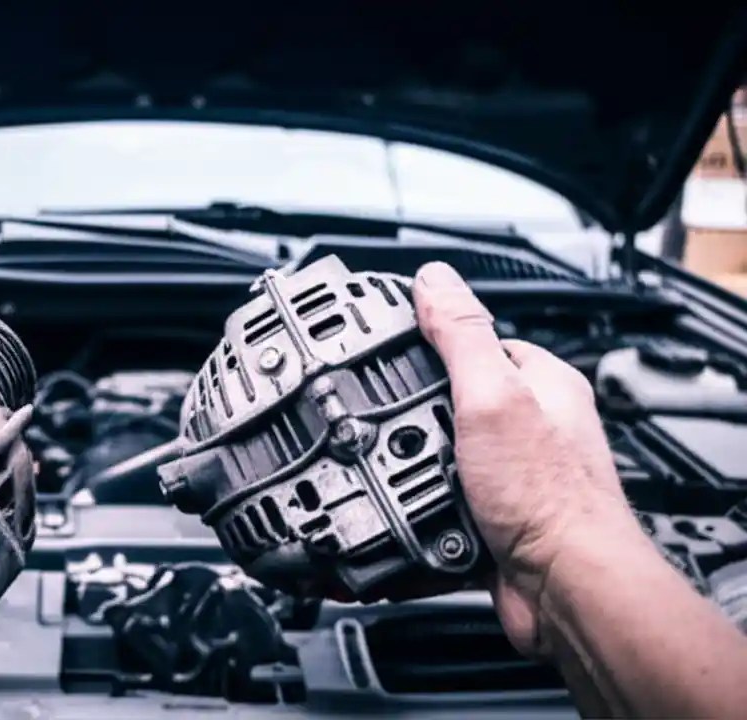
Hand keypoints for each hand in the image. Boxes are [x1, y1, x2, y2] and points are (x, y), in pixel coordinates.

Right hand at [412, 262, 644, 656]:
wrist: (565, 589)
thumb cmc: (551, 498)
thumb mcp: (492, 397)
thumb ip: (460, 335)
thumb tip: (434, 280)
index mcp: (541, 383)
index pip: (477, 341)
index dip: (431, 342)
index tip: (389, 344)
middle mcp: (531, 428)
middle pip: (452, 401)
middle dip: (413, 416)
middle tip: (382, 420)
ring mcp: (512, 476)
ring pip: (441, 457)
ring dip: (410, 468)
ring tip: (388, 468)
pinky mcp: (493, 521)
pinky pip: (439, 505)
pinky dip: (416, 511)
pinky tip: (403, 513)